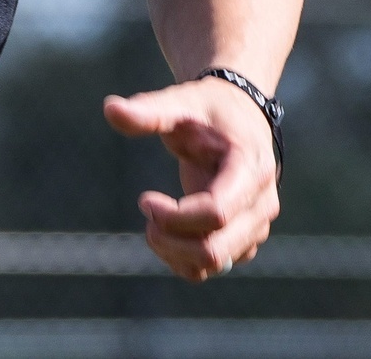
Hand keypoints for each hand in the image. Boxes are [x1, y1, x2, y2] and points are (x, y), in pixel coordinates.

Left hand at [103, 75, 279, 282]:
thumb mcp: (179, 103)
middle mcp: (261, 203)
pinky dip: (183, 260)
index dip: (174, 216)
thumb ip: (148, 111)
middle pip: (215, 249)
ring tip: (151, 222)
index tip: (144, 200)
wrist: (238, 117)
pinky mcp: (244, 239)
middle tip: (146, 209)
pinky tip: (164, 233)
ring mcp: (256, 226)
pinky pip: (213, 267)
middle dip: (169, 239)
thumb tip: (109, 108)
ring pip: (213, 264)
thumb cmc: (207, 109)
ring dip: (173, 252)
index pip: (216, 212)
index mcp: (251, 169)